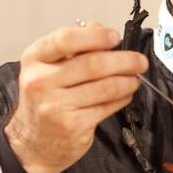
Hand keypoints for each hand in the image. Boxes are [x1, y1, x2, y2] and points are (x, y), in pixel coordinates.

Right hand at [4, 22, 147, 172]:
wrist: (33, 143)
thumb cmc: (44, 101)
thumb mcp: (48, 68)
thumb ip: (74, 47)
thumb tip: (100, 29)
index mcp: (34, 60)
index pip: (65, 40)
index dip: (96, 37)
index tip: (115, 37)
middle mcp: (41, 81)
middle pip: (92, 64)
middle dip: (124, 60)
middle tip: (139, 61)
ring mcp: (56, 105)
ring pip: (105, 86)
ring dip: (127, 81)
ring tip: (135, 78)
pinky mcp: (73, 124)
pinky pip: (107, 106)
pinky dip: (122, 98)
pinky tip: (125, 94)